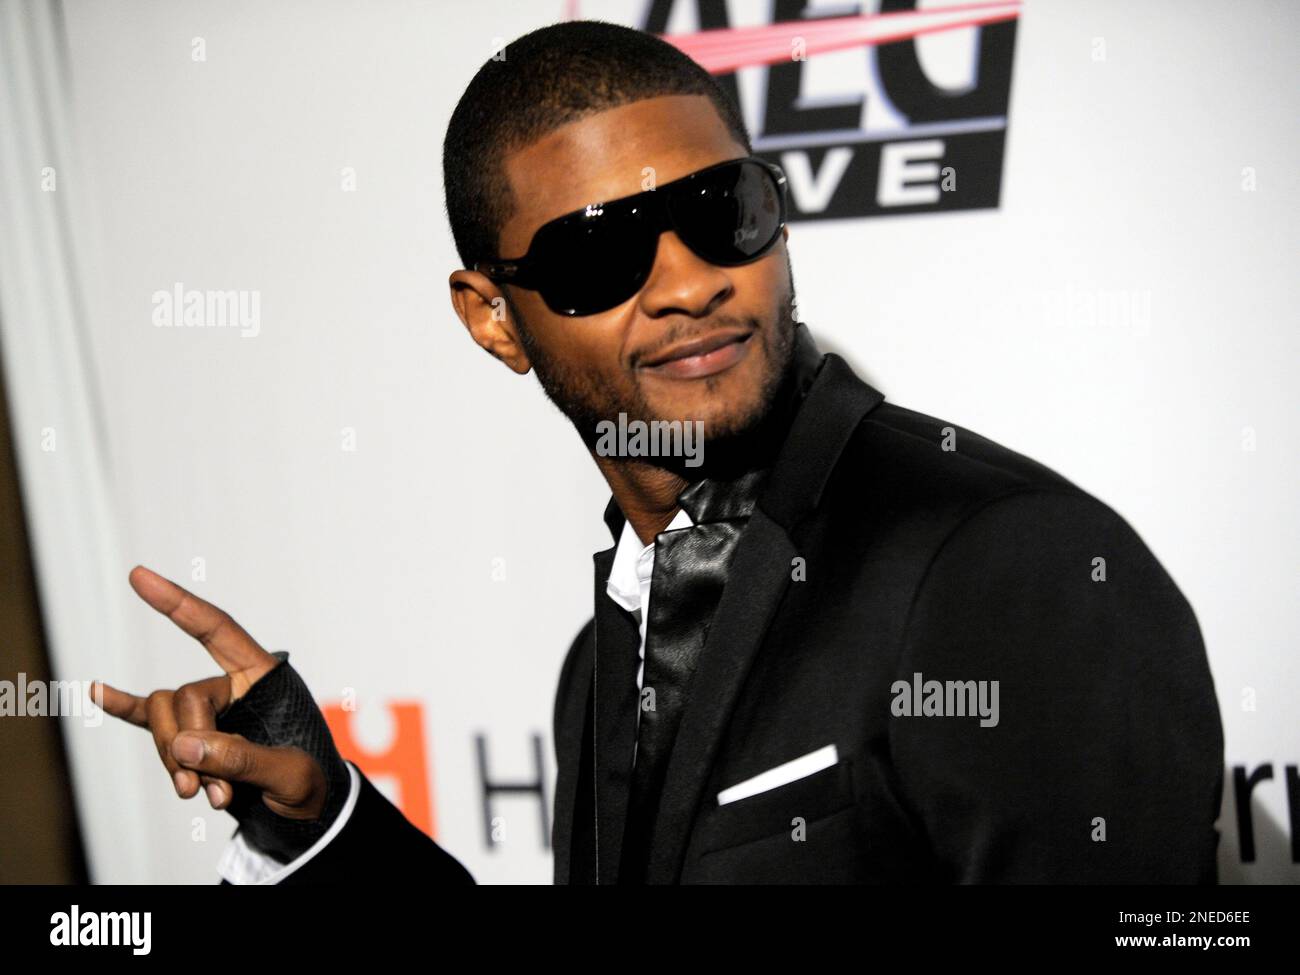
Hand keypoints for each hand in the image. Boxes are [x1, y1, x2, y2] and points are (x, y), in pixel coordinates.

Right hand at [93, 566, 328, 823]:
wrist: (305, 812)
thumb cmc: (310, 783)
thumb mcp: (289, 774)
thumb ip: (242, 759)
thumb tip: (185, 745)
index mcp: (263, 676)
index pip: (217, 630)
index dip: (179, 604)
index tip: (139, 576)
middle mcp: (232, 687)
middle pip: (183, 697)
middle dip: (190, 747)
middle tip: (212, 792)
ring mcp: (209, 712)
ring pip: (164, 719)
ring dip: (175, 764)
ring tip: (202, 798)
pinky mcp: (192, 738)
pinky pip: (150, 719)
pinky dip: (125, 708)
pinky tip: (98, 692)